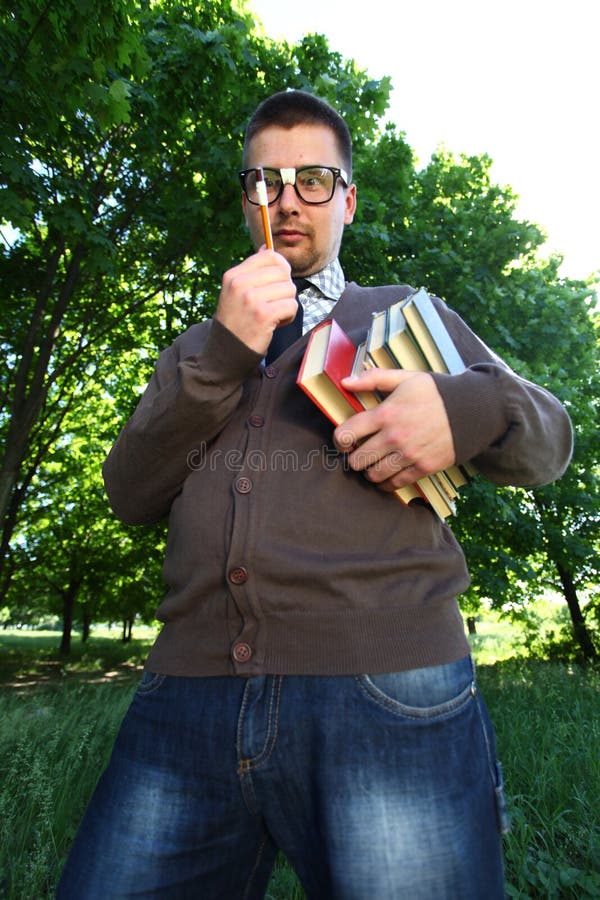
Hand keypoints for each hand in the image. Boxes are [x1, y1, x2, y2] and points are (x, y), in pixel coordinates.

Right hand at [215, 248, 297, 353]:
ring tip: (272, 315)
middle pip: (283, 272)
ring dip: (286, 304)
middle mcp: (240, 284)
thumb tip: (267, 247)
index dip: (280, 269)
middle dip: (284, 289)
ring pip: (290, 289)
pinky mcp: (263, 315)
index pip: (269, 256)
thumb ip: (252, 270)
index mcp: (233, 275)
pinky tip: (275, 324)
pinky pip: (291, 306)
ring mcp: (251, 299)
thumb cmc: (237, 321)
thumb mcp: (236, 291)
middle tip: (273, 304)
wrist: (227, 352)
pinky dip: (288, 317)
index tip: (275, 284)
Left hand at [333, 368, 455, 491]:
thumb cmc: (437, 392)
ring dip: (369, 471)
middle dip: (354, 457)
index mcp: (386, 413)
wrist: (473, 411)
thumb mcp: (406, 378)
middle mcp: (394, 437)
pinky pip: (395, 484)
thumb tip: (345, 382)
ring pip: (373, 475)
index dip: (339, 440)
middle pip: (356, 460)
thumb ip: (374, 379)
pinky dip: (386, 482)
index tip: (343, 441)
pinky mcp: (423, 468)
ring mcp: (409, 455)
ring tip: (373, 463)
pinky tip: (386, 475)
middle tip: (360, 452)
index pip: (346, 434)